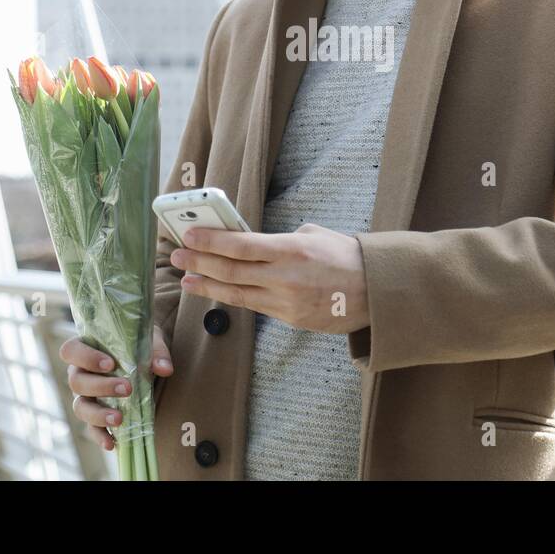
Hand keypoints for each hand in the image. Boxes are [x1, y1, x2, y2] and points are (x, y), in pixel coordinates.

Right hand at [61, 324, 173, 451]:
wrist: (144, 357)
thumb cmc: (139, 343)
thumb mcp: (149, 339)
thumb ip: (156, 351)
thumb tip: (165, 369)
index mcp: (85, 348)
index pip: (70, 351)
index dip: (86, 358)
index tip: (110, 364)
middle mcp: (80, 373)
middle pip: (77, 382)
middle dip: (101, 387)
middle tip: (127, 389)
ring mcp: (85, 396)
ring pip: (80, 407)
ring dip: (98, 414)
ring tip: (119, 419)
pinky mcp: (94, 415)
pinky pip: (91, 428)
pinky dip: (100, 436)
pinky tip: (111, 443)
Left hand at [170, 223, 369, 334]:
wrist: (377, 291)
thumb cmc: (346, 255)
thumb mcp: (313, 235)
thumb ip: (281, 240)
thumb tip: (252, 243)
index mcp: (291, 250)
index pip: (240, 245)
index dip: (210, 241)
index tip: (188, 235)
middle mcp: (284, 278)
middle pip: (231, 271)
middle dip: (199, 263)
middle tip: (177, 256)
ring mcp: (286, 302)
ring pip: (236, 294)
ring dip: (207, 286)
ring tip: (186, 280)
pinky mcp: (290, 319)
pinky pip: (255, 307)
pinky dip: (232, 298)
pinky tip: (216, 292)